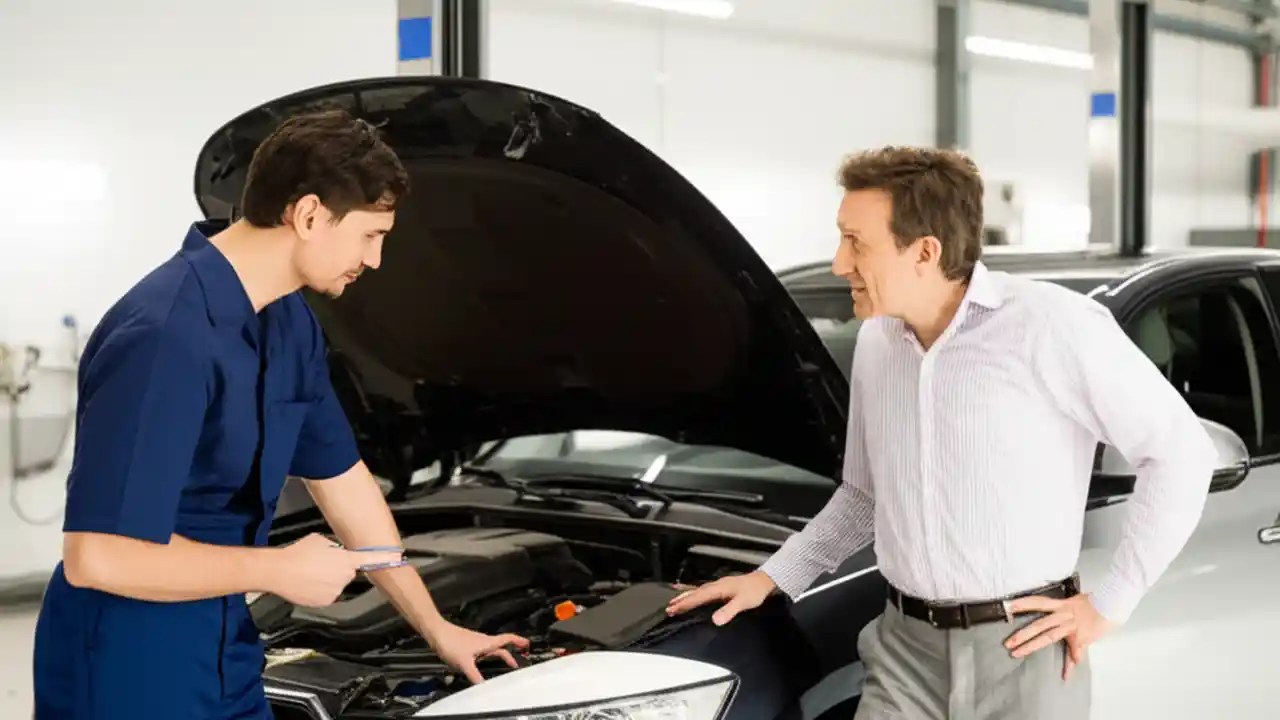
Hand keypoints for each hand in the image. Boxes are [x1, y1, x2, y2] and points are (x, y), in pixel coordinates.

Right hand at [268, 533, 401, 607]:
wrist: (279, 571)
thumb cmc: (299, 551)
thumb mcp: (320, 540)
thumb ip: (335, 547)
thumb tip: (337, 551)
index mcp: (346, 559)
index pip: (370, 558)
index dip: (386, 558)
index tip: (398, 557)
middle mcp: (345, 577)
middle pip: (348, 572)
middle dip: (339, 568)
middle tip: (321, 563)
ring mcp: (335, 591)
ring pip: (337, 584)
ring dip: (329, 580)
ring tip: (311, 573)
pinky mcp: (325, 602)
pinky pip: (327, 594)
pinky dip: (320, 590)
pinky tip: (308, 584)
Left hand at [428, 621, 530, 684]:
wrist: (436, 632)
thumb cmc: (450, 642)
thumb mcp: (464, 663)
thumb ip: (475, 676)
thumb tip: (484, 687)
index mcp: (487, 643)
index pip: (507, 640)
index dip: (519, 641)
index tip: (527, 645)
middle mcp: (483, 642)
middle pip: (501, 647)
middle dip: (511, 654)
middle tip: (517, 662)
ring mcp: (475, 643)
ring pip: (492, 649)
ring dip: (500, 655)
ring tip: (504, 664)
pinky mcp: (468, 645)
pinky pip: (483, 652)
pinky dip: (488, 657)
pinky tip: (482, 663)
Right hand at [664, 570, 775, 625]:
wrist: (765, 580)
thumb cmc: (755, 591)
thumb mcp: (743, 602)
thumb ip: (729, 610)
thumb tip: (715, 620)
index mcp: (718, 589)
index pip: (698, 597)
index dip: (685, 604)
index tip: (673, 609)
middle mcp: (716, 586)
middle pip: (695, 593)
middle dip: (681, 600)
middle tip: (668, 608)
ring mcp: (718, 586)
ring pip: (698, 591)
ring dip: (686, 597)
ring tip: (674, 602)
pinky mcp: (722, 588)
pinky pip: (703, 590)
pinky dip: (694, 593)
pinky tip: (693, 594)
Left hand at [1004, 593, 1114, 679]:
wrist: (1113, 604)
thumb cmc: (1097, 602)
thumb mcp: (1076, 601)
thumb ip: (1063, 607)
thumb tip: (1055, 610)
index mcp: (1062, 605)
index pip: (1039, 602)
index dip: (1023, 603)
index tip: (1008, 606)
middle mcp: (1064, 616)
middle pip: (1039, 624)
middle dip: (1022, 633)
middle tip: (1007, 642)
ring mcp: (1072, 628)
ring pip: (1049, 637)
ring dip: (1032, 646)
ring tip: (1018, 653)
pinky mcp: (1081, 639)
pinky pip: (1074, 655)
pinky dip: (1070, 667)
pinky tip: (1065, 677)